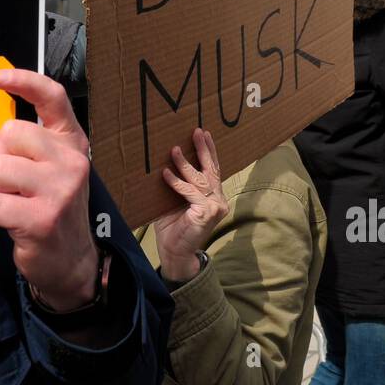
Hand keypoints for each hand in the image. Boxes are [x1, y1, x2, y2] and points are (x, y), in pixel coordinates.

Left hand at [0, 68, 97, 311]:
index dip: (22, 80)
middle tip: (9, 185)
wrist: (72, 263)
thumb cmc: (53, 210)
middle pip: (9, 133)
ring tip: (7, 205)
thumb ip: (34, 144)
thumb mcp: (54, 170)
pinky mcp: (41, 218)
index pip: (52, 97)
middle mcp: (71, 161)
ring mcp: (59, 189)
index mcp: (73, 143)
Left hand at [153, 128, 228, 282]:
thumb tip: (165, 162)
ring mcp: (215, 207)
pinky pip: (190, 192)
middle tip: (197, 131)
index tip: (205, 134)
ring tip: (174, 150)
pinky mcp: (207, 213)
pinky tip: (166, 173)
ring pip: (199, 180)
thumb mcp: (175, 202)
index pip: (213, 170)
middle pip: (212, 170)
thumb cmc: (174, 228)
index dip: (210, 152)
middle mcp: (218, 200)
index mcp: (213, 197)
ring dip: (185, 163)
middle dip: (204, 149)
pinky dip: (177, 183)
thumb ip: (179, 185)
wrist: (175, 253)